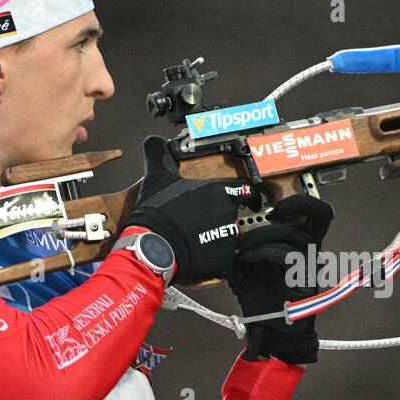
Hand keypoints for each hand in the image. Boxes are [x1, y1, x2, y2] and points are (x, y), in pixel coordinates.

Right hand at [124, 136, 262, 283]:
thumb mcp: (156, 176)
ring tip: (199, 240)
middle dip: (225, 219)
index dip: (247, 195)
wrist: (154, 245)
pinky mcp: (224, 259)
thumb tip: (152, 140)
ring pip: (231, 237)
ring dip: (219, 238)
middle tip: (209, 223)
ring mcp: (228, 237)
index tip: (248, 200)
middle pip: (236, 215)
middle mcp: (228, 213)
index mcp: (218, 192)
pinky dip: (215, 258)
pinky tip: (199, 255)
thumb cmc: (157, 211)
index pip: (246, 190)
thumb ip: (158, 154)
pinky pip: (225, 258)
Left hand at [228, 194, 333, 364]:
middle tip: (270, 213)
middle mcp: (311, 249)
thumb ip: (244, 241)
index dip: (299, 201)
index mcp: (301, 241)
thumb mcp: (247, 261)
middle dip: (296, 204)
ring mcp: (310, 263)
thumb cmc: (260, 294)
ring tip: (240, 247)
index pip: (316, 211)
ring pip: (290, 234)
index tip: (271, 207)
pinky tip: (245, 258)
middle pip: (321, 213)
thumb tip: (225, 225)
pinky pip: (286, 255)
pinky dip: (262, 251)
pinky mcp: (304, 278)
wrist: (267, 327)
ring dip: (259, 236)